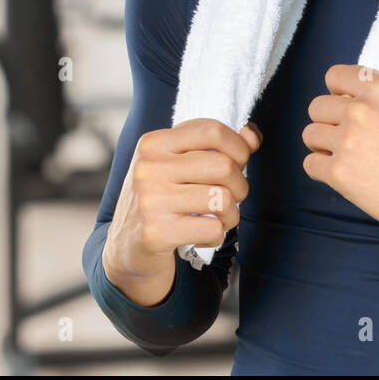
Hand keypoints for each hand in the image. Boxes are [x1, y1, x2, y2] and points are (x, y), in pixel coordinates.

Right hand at [103, 118, 260, 304]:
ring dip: (231, 214)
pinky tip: (200, 236)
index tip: (238, 163)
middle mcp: (148, 167)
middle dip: (240, 185)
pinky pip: (213, 230)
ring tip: (217, 218)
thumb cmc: (160, 200)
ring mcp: (150, 200)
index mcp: (154, 143)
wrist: (126, 248)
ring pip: (223, 200)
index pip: (211, 131)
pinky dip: (216, 236)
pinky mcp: (156, 232)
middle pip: (224, 166)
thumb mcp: (178, 165)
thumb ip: (215, 147)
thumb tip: (252, 134)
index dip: (238, 147)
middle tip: (230, 197)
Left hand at [302, 64, 378, 241]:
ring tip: (346, 157)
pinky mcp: (340, 174)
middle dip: (329, 122)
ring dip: (323, 146)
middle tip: (346, 138)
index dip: (337, 93)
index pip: (334, 76)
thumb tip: (362, 92)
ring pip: (310, 135)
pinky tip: (343, 176)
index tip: (343, 106)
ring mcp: (348, 142)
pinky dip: (322, 171)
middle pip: (317, 107)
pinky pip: (310, 165)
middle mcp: (360, 111)